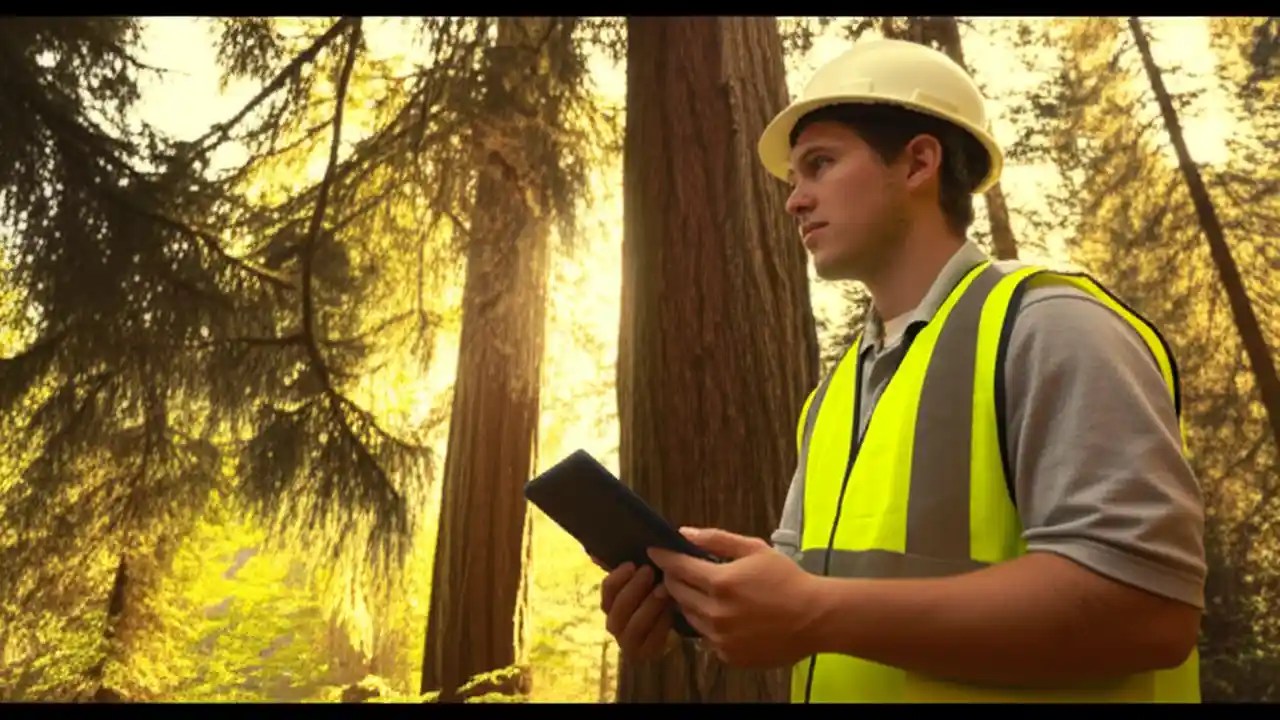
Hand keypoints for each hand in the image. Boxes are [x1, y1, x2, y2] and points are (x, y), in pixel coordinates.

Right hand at [594, 556, 675, 661]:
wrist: (670, 626)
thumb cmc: (653, 596)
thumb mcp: (641, 580)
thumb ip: (624, 568)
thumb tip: (595, 553)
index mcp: (610, 605)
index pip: (607, 590)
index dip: (617, 577)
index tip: (632, 564)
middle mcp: (615, 625)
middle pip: (619, 608)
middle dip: (634, 588)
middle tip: (649, 572)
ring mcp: (630, 643)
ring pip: (635, 624)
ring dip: (649, 605)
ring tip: (663, 589)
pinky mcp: (648, 653)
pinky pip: (654, 638)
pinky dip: (662, 622)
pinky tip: (672, 609)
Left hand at [648, 528, 820, 668]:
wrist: (815, 618)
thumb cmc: (787, 579)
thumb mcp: (754, 549)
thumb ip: (716, 539)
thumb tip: (685, 533)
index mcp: (720, 582)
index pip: (677, 568)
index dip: (663, 557)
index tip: (654, 551)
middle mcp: (715, 613)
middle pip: (677, 593)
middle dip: (674, 579)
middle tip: (678, 571)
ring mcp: (720, 638)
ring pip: (688, 617)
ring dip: (690, 603)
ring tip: (703, 593)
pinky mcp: (728, 655)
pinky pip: (706, 639)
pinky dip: (708, 626)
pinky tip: (724, 617)